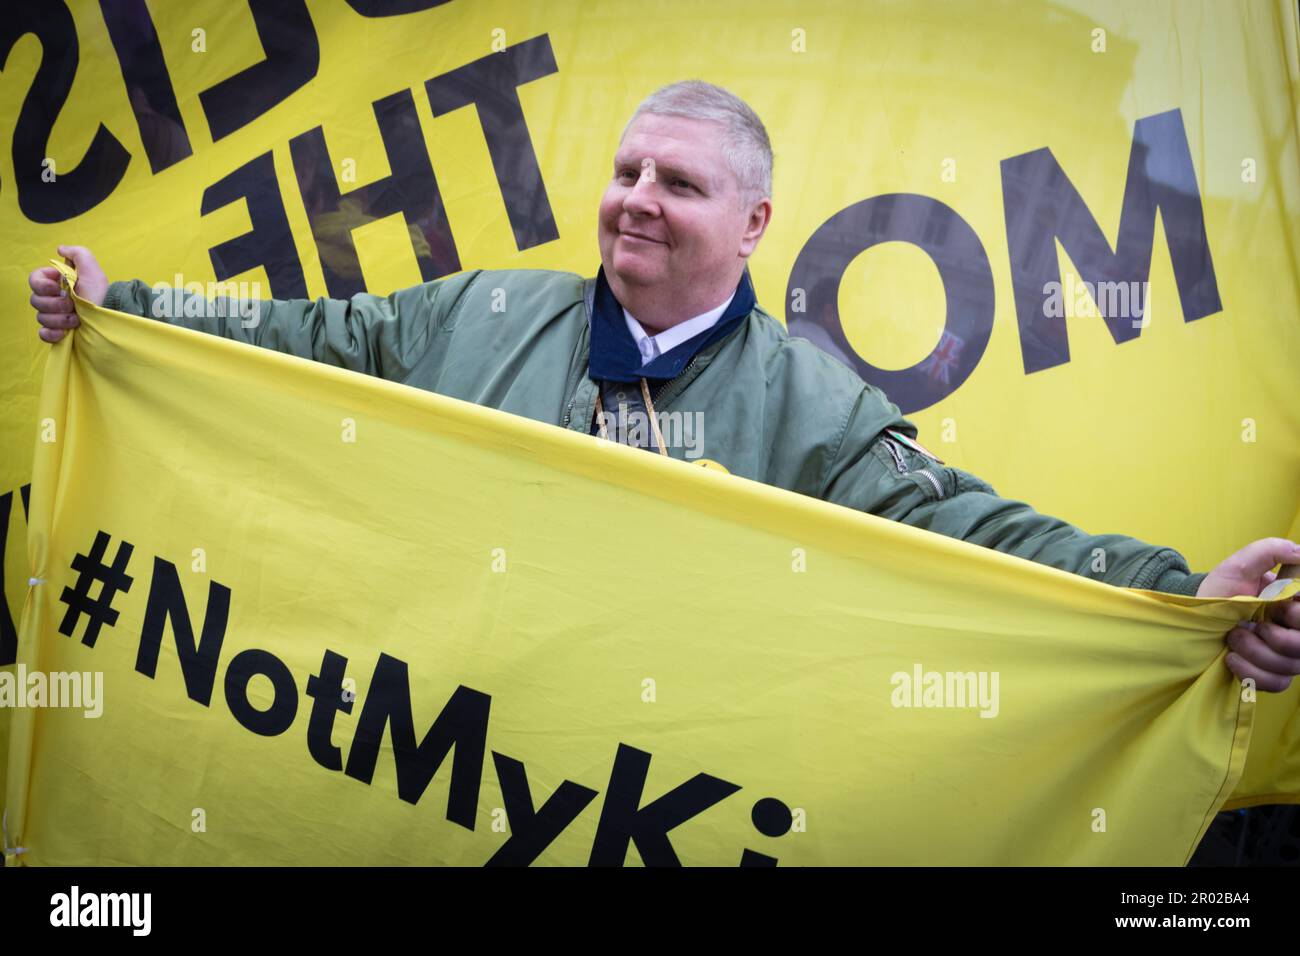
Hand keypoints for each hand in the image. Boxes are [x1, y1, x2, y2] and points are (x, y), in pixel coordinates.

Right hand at [29, 245, 107, 343]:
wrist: (111, 320)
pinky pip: (44, 334)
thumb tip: (60, 249)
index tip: (58, 287)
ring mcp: (56, 317)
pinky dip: (51, 333)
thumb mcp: (92, 271)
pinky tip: (64, 333)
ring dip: (59, 319)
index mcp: (59, 284)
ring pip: (41, 317)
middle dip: (54, 303)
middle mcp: (55, 300)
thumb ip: (78, 254)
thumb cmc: (101, 294)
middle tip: (72, 305)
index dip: (42, 284)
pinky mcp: (59, 334)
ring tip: (76, 319)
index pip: (35, 280)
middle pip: (36, 300)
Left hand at [1198, 538, 1299, 691]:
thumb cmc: (1219, 591)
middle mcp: (1295, 632)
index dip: (1297, 615)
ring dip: (1255, 653)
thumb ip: (1268, 551)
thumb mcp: (1238, 565)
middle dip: (1275, 638)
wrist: (1194, 619)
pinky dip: (1251, 673)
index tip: (1278, 607)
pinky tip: (1232, 659)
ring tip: (1232, 638)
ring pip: (1291, 666)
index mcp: (1294, 606)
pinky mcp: (1271, 675)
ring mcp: (1285, 656)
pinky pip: (1277, 684)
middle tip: (1248, 625)